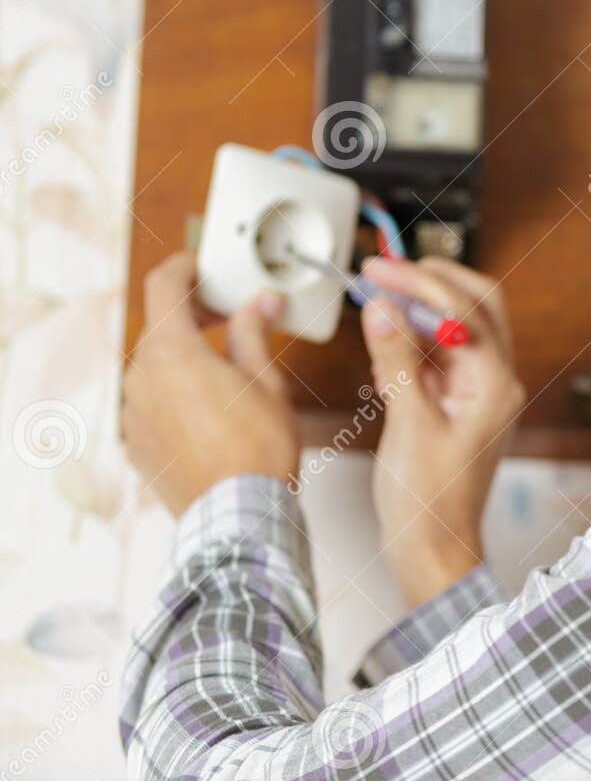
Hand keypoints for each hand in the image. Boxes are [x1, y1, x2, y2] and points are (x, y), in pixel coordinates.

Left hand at [122, 253, 299, 516]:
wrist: (239, 513)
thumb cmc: (257, 449)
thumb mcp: (265, 380)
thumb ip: (254, 333)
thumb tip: (260, 303)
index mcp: (173, 352)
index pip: (162, 286)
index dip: (181, 268)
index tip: (197, 267)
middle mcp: (142, 377)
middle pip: (159, 328)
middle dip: (191, 316)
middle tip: (227, 317)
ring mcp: (134, 412)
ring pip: (155, 367)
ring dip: (184, 357)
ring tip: (225, 370)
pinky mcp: (136, 441)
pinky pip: (152, 402)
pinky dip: (175, 393)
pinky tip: (210, 409)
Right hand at [360, 256, 525, 607]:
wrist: (432, 550)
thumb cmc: (429, 502)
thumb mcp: (408, 423)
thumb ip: (396, 360)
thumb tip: (384, 308)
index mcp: (496, 384)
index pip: (466, 309)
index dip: (420, 282)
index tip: (379, 270)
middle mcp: (495, 382)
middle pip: (473, 307)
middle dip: (429, 284)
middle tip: (383, 271)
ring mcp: (477, 392)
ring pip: (454, 330)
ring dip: (417, 312)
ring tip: (375, 300)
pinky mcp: (456, 405)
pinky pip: (438, 358)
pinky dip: (411, 343)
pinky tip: (382, 345)